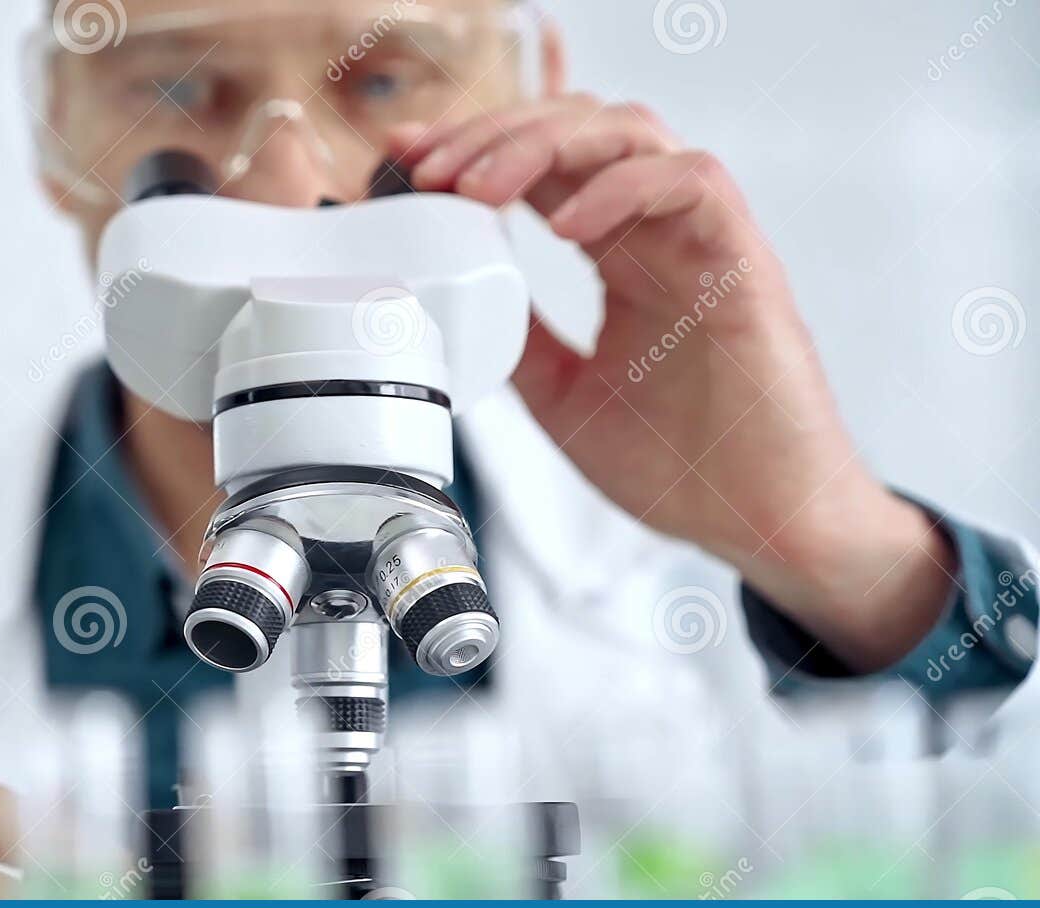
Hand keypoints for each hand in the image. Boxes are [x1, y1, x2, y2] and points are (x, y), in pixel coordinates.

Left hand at [390, 95, 953, 670]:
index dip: (475, 145)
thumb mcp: (561, 395)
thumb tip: (450, 302)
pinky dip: (622, 187)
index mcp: (623, 255)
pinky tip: (564, 223)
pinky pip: (693, 184)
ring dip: (544, 144)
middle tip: (429, 166)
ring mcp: (704, 242)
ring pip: (632, 134)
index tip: (407, 156)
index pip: (545, 166)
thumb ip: (517, 338)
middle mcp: (662, 234)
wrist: (759, 522)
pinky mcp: (744, 265)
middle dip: (494, 132)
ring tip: (480, 186)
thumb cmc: (682, 466)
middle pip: (579, 127)